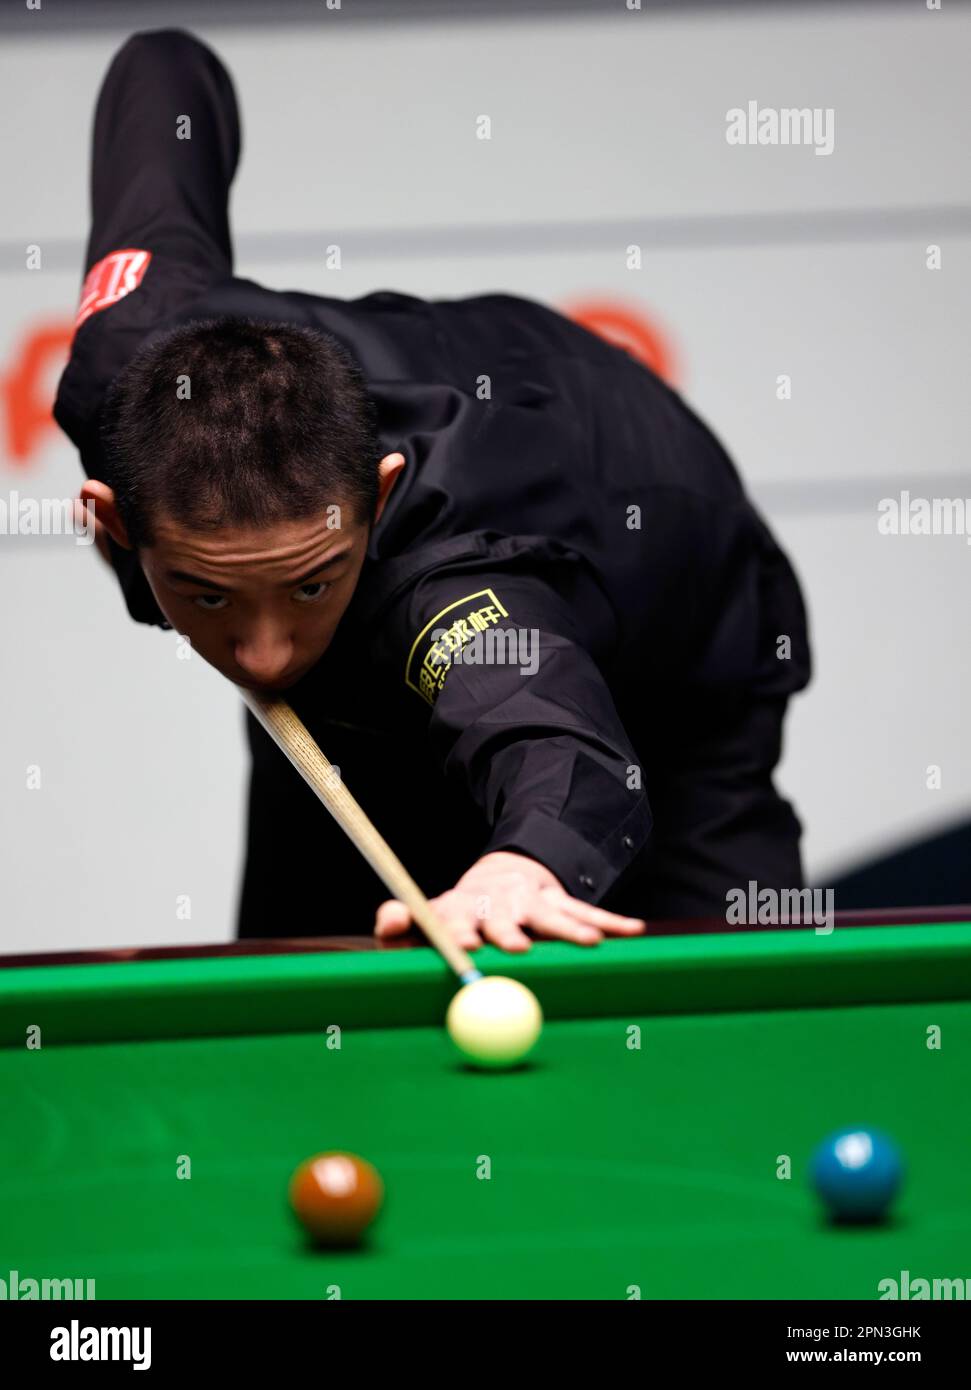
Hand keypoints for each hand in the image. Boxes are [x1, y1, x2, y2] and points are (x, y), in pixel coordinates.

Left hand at [374, 850, 645, 952]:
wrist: (503, 877)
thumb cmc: (465, 912)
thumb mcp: (432, 916)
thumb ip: (404, 922)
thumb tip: (385, 924)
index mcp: (466, 911)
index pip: (459, 922)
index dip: (460, 934)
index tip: (464, 948)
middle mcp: (501, 906)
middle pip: (506, 920)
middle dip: (511, 932)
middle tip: (517, 949)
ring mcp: (536, 904)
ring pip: (555, 917)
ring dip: (570, 930)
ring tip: (588, 944)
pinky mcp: (563, 904)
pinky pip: (590, 914)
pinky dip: (611, 923)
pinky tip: (632, 932)